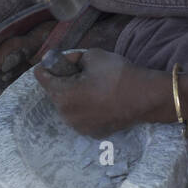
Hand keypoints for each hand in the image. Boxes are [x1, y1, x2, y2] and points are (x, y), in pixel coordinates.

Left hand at [33, 49, 164, 136]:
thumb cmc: (118, 74)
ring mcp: (78, 127)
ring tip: (93, 88)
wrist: (145, 97)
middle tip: (81, 72)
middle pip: (54, 92)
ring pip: (67, 106)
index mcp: (63, 95)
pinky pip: (79, 116)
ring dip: (73, 95)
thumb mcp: (93, 55)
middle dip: (63, 80)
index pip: (41, 76)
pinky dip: (84, 108)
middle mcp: (66, 115)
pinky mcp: (91, 133)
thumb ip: (74, 58)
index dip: (49, 65)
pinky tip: (100, 100)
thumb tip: (68, 62)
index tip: (60, 61)